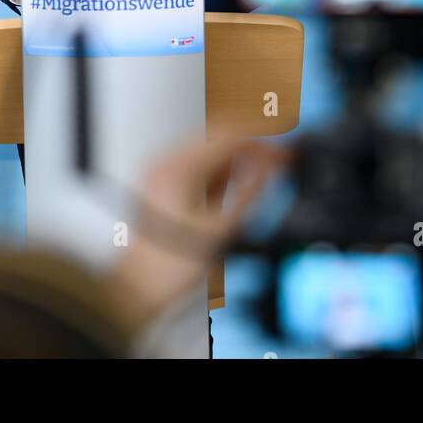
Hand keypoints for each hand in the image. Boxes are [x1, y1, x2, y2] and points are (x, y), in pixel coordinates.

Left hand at [112, 132, 288, 328]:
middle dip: (252, 146)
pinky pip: (198, 162)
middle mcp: (166, 163)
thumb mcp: (223, 230)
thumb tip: (272, 167)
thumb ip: (250, 192)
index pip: (230, 138)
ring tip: (259, 175)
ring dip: (237, 156)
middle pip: (219, 135)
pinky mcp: (162, 180)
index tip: (283, 153)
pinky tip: (234, 185)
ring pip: (210, 146)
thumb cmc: (172, 266)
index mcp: (179, 170)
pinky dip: (221, 168)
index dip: (263, 143)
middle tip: (277, 160)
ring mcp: (161, 170)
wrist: (139, 287)